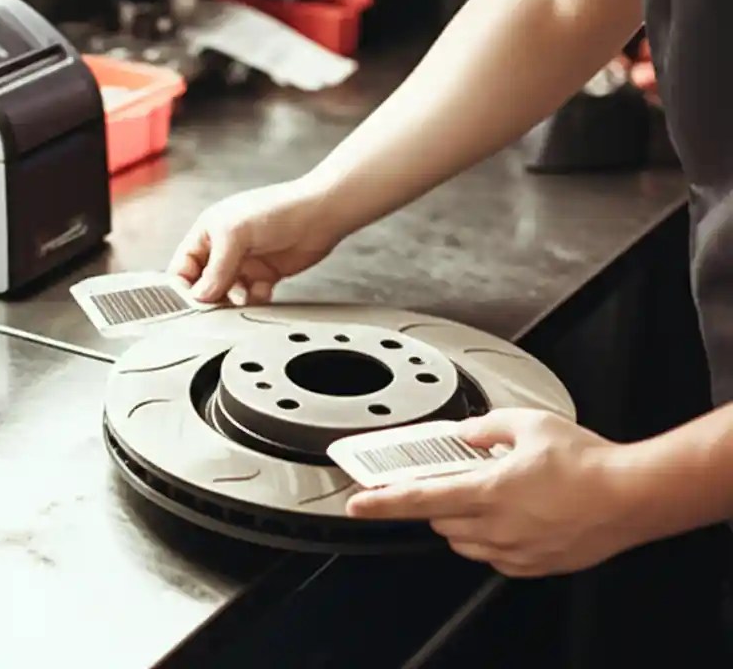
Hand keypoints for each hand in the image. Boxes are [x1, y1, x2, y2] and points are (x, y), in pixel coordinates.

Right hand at [167, 180, 346, 304]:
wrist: (321, 214)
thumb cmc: (278, 210)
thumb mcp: (236, 234)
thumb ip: (216, 269)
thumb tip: (200, 297)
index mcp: (208, 233)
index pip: (182, 267)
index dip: (184, 287)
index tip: (193, 303)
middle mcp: (223, 249)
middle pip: (203, 284)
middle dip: (210, 297)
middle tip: (218, 306)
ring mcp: (244, 262)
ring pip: (227, 293)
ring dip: (233, 300)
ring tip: (244, 296)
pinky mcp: (264, 274)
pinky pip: (250, 296)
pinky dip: (255, 299)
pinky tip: (264, 290)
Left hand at [345, 409, 638, 577]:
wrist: (632, 495)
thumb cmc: (588, 461)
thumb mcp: (530, 424)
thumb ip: (487, 427)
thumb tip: (467, 433)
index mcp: (488, 492)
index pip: (419, 500)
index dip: (381, 503)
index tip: (356, 505)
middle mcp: (496, 526)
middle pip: (439, 521)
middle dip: (438, 501)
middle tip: (457, 481)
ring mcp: (514, 550)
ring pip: (463, 541)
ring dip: (462, 521)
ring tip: (492, 496)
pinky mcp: (532, 565)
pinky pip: (494, 555)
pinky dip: (491, 538)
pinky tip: (515, 517)